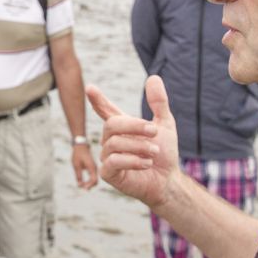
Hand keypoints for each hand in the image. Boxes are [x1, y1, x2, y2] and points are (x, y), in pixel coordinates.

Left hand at [71, 143, 97, 188]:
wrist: (81, 146)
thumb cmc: (78, 155)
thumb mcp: (76, 166)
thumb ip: (78, 176)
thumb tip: (79, 186)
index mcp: (92, 168)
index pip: (94, 180)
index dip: (89, 186)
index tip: (83, 188)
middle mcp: (95, 168)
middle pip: (95, 181)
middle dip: (89, 186)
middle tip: (82, 188)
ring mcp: (94, 168)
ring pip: (94, 179)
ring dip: (89, 184)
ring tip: (82, 186)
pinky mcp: (92, 167)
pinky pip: (93, 176)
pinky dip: (89, 180)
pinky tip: (84, 182)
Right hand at [87, 76, 179, 208]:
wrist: (168, 180)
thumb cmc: (164, 154)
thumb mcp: (164, 124)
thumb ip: (158, 103)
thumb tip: (153, 77)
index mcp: (122, 127)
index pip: (105, 110)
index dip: (97, 99)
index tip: (89, 87)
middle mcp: (110, 140)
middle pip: (112, 124)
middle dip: (134, 125)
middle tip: (154, 131)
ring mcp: (107, 156)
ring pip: (114, 143)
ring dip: (138, 145)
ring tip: (154, 151)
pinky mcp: (108, 173)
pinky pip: (113, 161)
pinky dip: (132, 160)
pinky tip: (146, 163)